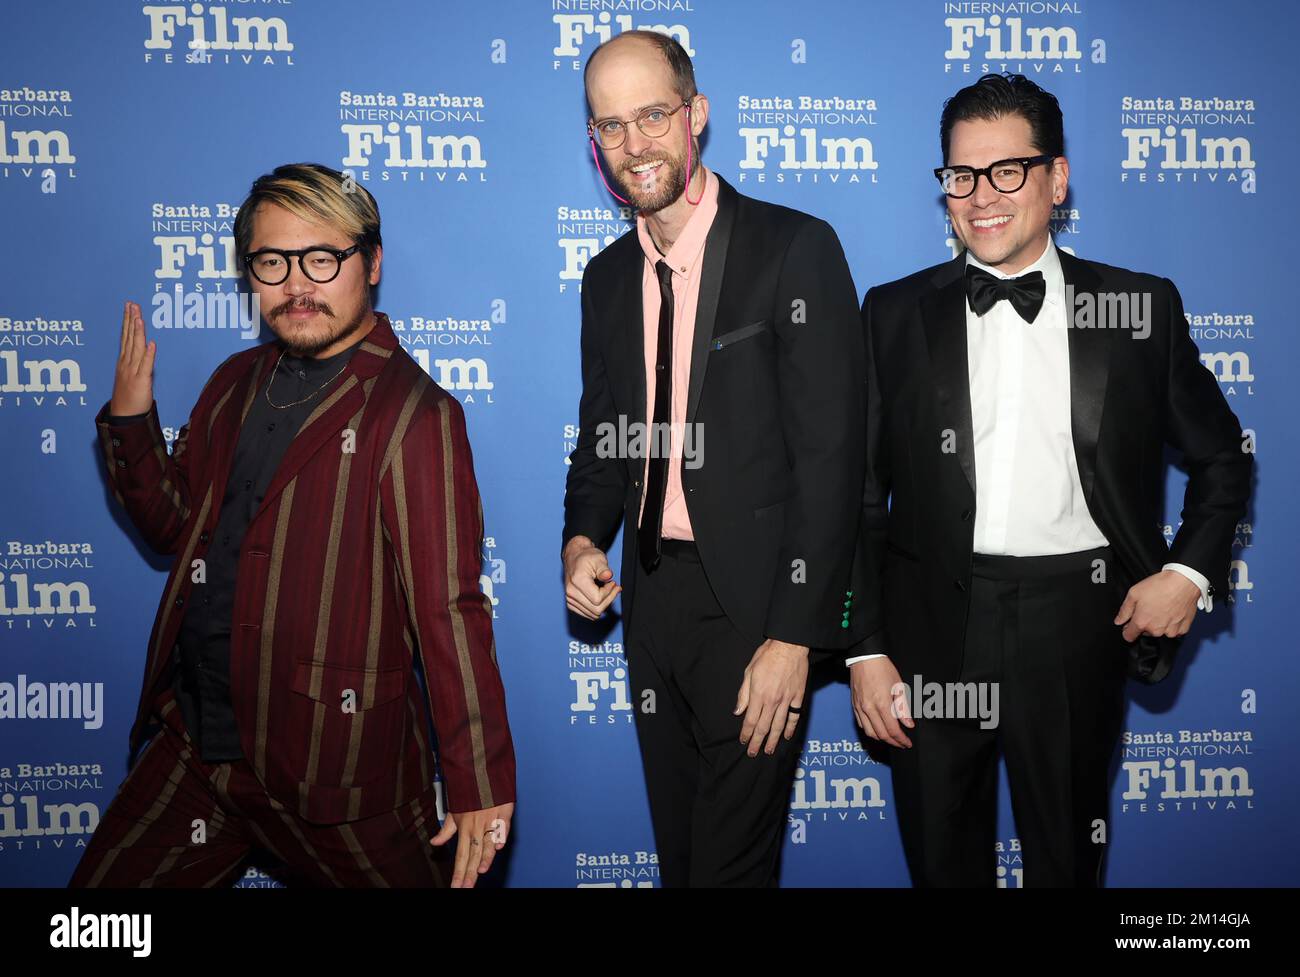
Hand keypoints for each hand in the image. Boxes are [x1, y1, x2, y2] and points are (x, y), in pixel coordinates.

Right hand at [111, 300, 154, 415]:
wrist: (124, 417)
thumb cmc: (129, 397)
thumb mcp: (131, 375)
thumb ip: (137, 362)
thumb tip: (145, 348)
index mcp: (124, 361)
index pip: (126, 336)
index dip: (128, 321)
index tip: (130, 306)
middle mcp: (127, 363)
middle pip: (129, 338)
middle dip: (131, 320)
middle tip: (132, 304)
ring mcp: (133, 372)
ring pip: (136, 348)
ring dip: (138, 333)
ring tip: (139, 318)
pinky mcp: (141, 381)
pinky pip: (146, 366)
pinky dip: (149, 355)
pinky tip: (152, 343)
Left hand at [430, 801, 513, 887]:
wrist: (480, 771)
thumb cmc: (468, 793)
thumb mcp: (454, 811)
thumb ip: (446, 830)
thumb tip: (435, 842)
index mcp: (465, 828)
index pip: (461, 856)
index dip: (459, 873)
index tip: (456, 887)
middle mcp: (477, 827)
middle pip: (474, 854)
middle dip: (470, 872)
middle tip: (466, 888)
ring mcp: (490, 819)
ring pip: (488, 842)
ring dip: (485, 856)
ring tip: (481, 871)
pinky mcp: (504, 810)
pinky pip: (503, 825)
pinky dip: (501, 835)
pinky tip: (500, 846)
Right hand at [563, 535, 620, 619]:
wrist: (574, 557)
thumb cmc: (586, 557)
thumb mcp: (598, 558)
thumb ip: (604, 569)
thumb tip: (608, 576)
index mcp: (577, 581)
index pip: (597, 599)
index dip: (609, 593)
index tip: (612, 583)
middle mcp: (571, 592)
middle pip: (596, 610)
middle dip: (609, 600)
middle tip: (614, 588)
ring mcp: (569, 599)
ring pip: (593, 614)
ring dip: (604, 604)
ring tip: (608, 591)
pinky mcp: (571, 603)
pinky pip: (588, 614)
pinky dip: (597, 608)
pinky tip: (601, 596)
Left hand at [734, 638, 808, 756]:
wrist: (789, 646)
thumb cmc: (767, 656)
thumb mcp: (749, 672)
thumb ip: (743, 694)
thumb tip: (738, 711)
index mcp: (758, 695)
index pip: (751, 720)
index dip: (747, 733)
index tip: (744, 742)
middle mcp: (772, 701)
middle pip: (763, 727)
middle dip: (758, 742)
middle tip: (754, 753)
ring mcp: (786, 700)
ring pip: (778, 725)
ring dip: (773, 740)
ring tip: (769, 750)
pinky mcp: (797, 697)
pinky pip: (794, 716)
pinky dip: (790, 728)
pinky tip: (786, 736)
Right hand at [849, 657, 912, 747]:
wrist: (865, 658)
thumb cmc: (883, 669)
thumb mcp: (899, 687)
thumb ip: (903, 708)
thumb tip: (908, 724)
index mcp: (882, 704)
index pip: (892, 730)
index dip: (901, 740)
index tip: (907, 743)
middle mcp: (869, 708)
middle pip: (881, 734)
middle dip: (893, 742)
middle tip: (901, 743)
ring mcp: (860, 707)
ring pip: (870, 732)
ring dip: (881, 738)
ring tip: (891, 738)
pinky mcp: (854, 705)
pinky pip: (861, 724)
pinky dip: (870, 731)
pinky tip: (878, 729)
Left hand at [1114, 569, 1200, 642]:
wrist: (1183, 582)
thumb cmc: (1160, 586)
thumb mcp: (1134, 593)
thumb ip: (1124, 610)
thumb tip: (1119, 621)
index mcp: (1142, 622)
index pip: (1129, 636)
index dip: (1127, 630)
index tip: (1129, 625)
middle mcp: (1156, 630)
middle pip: (1146, 632)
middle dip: (1146, 622)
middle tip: (1150, 608)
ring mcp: (1171, 630)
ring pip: (1161, 631)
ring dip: (1160, 624)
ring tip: (1162, 608)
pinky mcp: (1183, 628)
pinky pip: (1175, 630)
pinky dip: (1173, 623)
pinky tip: (1172, 612)